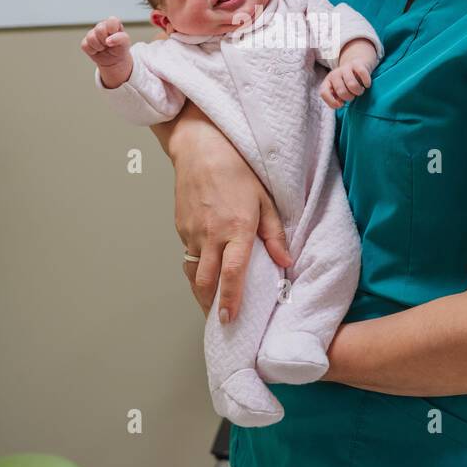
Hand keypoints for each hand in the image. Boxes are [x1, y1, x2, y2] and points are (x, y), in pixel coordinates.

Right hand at [80, 15, 132, 82]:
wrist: (114, 60)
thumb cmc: (120, 48)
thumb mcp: (125, 43)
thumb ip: (120, 38)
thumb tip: (107, 40)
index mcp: (113, 23)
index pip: (111, 20)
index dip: (112, 29)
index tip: (114, 36)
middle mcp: (101, 26)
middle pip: (99, 29)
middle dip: (105, 40)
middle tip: (109, 45)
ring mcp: (92, 33)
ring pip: (91, 37)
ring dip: (99, 46)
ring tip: (104, 48)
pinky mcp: (85, 42)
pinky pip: (85, 46)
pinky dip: (92, 51)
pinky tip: (97, 50)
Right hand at [170, 104, 291, 322]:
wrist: (201, 147)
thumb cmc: (236, 169)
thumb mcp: (265, 199)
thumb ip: (275, 234)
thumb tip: (286, 262)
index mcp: (236, 228)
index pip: (232, 274)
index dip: (230, 300)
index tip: (229, 318)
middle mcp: (211, 234)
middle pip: (204, 281)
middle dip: (209, 304)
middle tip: (218, 318)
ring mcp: (191, 231)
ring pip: (193, 271)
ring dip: (201, 288)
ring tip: (211, 300)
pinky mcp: (180, 226)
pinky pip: (187, 254)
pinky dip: (196, 266)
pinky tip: (206, 267)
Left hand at [319, 57, 372, 108]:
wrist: (357, 64)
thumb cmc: (347, 82)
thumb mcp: (338, 90)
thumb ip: (336, 98)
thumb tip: (340, 103)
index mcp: (328, 81)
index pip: (324, 93)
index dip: (331, 102)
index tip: (341, 105)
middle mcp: (335, 74)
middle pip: (341, 91)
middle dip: (349, 97)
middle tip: (353, 95)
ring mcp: (345, 68)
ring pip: (352, 85)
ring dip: (358, 91)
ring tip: (360, 90)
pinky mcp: (357, 64)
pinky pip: (362, 74)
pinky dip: (366, 82)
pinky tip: (367, 85)